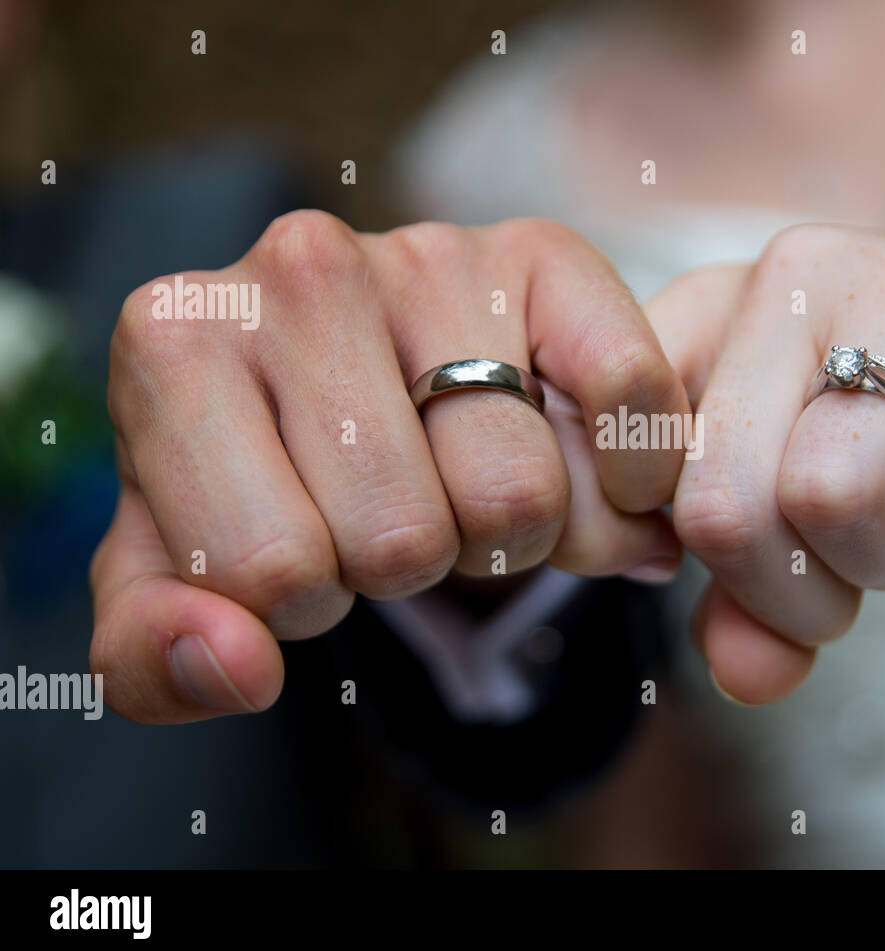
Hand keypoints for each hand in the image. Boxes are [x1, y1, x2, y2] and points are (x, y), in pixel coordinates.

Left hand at [91, 211, 688, 722]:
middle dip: (413, 565)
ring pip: (514, 491)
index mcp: (173, 348)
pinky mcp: (540, 252)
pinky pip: (623, 393)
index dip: (306, 602)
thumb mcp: (179, 581)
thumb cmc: (268, 480)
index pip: (276, 574)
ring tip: (468, 480)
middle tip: (397, 513)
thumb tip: (241, 665)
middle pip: (404, 540)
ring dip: (511, 533)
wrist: (367, 381)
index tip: (303, 545)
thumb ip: (158, 654)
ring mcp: (427, 252)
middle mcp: (295, 267)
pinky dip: (628, 476)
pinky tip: (587, 467)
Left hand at [648, 206, 884, 703]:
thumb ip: (757, 595)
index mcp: (714, 314)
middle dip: (790, 590)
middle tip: (855, 569)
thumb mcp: (822, 501)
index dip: (689, 551)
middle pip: (723, 502)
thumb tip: (738, 679)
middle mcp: (787, 281)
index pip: (628, 466)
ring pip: (829, 494)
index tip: (762, 556)